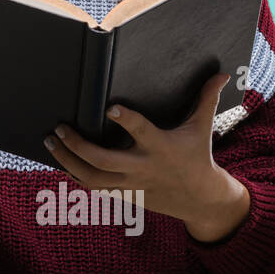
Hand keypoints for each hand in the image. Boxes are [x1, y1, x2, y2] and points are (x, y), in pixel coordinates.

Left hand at [42, 72, 250, 241]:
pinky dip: (74, 174)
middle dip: (78, 145)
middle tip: (60, 128)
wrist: (200, 200)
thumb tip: (223, 73)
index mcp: (161, 147)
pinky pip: (93, 187)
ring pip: (91, 177)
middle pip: (103, 161)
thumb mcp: (202, 128)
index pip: (141, 133)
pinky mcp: (124, 194)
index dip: (126, 121)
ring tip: (50, 141)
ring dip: (67, 160)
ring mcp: (131, 183)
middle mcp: (142, 167)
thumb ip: (206, 99)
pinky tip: (59, 159)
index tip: (110, 107)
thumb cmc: (197, 156)